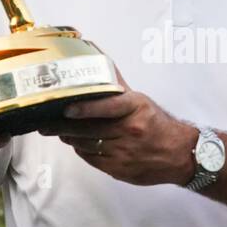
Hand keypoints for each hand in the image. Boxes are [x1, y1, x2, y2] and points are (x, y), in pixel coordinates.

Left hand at [35, 62, 197, 186]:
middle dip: (63, 127)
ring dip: (70, 138)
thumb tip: (97, 57)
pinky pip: (92, 159)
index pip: (107, 106)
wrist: (180, 154)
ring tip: (60, 132)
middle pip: (88, 129)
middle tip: (45, 124)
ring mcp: (125, 152)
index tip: (66, 109)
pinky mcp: (120, 169)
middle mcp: (130, 130)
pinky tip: (78, 144)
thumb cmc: (156, 123)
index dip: (84, 108)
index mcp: (135, 108)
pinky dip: (82, 151)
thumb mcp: (140, 101)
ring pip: (86, 145)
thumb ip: (116, 86)